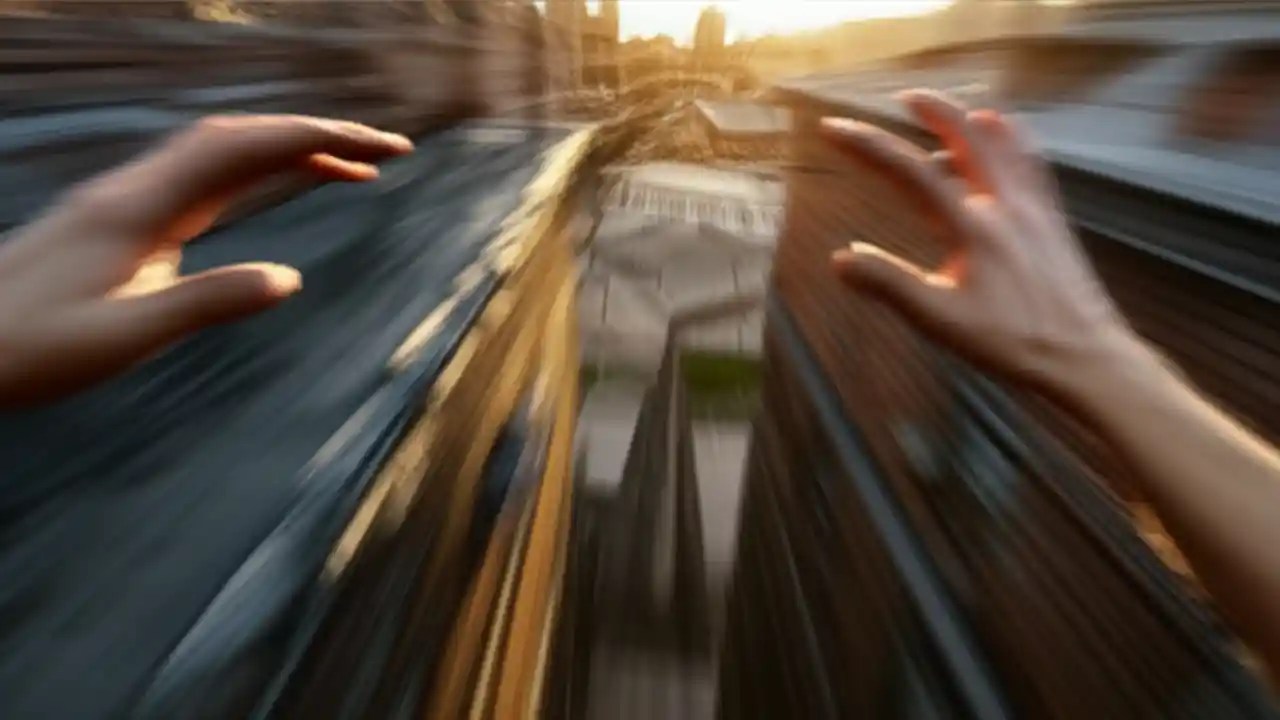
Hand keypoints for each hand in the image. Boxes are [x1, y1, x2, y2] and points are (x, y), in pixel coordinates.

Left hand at [0, 115, 412, 406]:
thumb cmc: (30, 349)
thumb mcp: (123, 337)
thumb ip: (207, 303)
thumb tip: (290, 277)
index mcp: (139, 207)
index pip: (246, 149)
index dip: (320, 139)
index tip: (383, 150)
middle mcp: (136, 190)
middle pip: (241, 138)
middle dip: (319, 134)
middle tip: (388, 153)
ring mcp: (129, 202)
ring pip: (224, 154)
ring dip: (291, 150)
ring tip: (353, 171)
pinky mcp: (125, 221)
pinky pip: (205, 180)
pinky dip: (257, 174)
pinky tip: (280, 190)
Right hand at [823, 90, 1135, 392]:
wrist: (1084, 357)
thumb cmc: (1010, 342)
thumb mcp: (940, 320)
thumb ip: (889, 284)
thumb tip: (840, 259)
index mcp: (971, 227)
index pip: (910, 172)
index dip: (867, 145)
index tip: (834, 128)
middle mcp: (1004, 205)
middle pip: (966, 136)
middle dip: (933, 110)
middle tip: (905, 97)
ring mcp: (1034, 208)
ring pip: (1005, 143)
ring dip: (974, 121)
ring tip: (956, 115)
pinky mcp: (1054, 220)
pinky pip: (1033, 163)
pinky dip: (1014, 141)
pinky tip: (1008, 139)